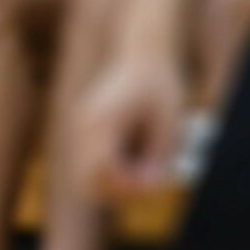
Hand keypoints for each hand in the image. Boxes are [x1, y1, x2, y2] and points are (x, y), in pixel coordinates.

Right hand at [77, 51, 185, 199]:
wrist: (142, 55)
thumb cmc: (160, 85)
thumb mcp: (169, 121)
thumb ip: (159, 156)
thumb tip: (151, 189)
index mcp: (102, 120)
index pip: (103, 168)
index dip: (127, 185)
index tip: (154, 185)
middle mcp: (84, 128)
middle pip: (86, 181)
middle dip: (117, 193)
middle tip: (149, 189)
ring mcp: (80, 131)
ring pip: (85, 179)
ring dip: (112, 187)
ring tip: (144, 176)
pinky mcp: (85, 134)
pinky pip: (90, 168)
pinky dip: (111, 176)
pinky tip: (136, 165)